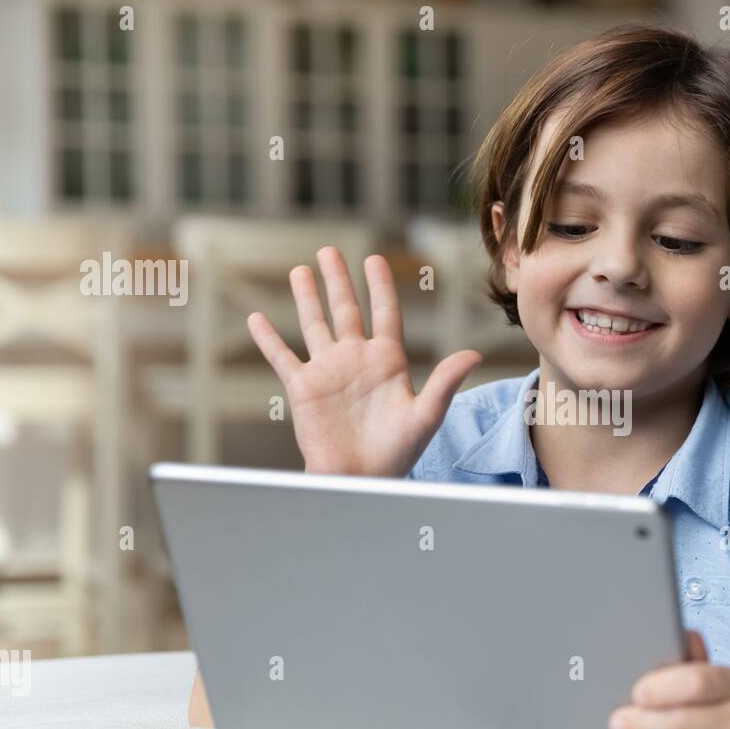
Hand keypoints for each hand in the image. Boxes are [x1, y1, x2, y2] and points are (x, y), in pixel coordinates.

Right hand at [247, 248, 482, 476]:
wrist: (361, 478)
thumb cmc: (398, 452)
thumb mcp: (426, 415)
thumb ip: (445, 382)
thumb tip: (474, 354)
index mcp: (388, 361)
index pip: (384, 313)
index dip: (380, 286)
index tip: (375, 259)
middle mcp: (356, 360)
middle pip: (346, 310)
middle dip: (338, 280)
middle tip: (329, 250)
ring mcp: (329, 371)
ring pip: (314, 324)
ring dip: (306, 298)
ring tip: (299, 270)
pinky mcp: (303, 388)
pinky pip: (282, 357)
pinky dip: (267, 339)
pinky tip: (255, 318)